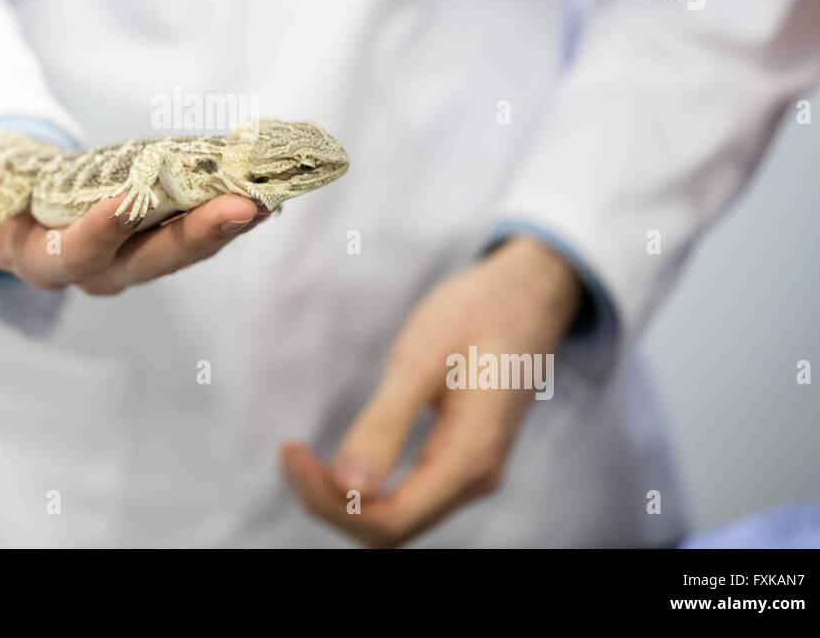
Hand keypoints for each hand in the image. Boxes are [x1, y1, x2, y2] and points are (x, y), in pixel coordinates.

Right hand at [0, 164, 268, 293]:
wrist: (1, 178)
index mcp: (38, 256)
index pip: (73, 257)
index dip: (98, 233)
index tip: (127, 201)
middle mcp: (95, 259)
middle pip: (149, 259)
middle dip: (195, 236)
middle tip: (243, 209)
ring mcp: (131, 241)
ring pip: (183, 242)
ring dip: (226, 221)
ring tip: (271, 195)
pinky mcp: (157, 217)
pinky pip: (198, 213)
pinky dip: (230, 199)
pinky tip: (268, 180)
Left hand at [281, 236, 581, 546]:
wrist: (531, 290)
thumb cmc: (478, 311)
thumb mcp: (423, 357)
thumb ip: (388, 421)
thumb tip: (350, 486)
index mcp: (470, 456)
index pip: (390, 520)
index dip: (331, 501)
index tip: (290, 451)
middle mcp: (476, 477)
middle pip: (392, 528)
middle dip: (331, 503)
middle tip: (289, 454)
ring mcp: (472, 471)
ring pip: (399, 517)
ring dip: (344, 499)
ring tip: (301, 458)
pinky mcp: (462, 458)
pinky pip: (408, 495)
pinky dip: (365, 488)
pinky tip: (335, 461)